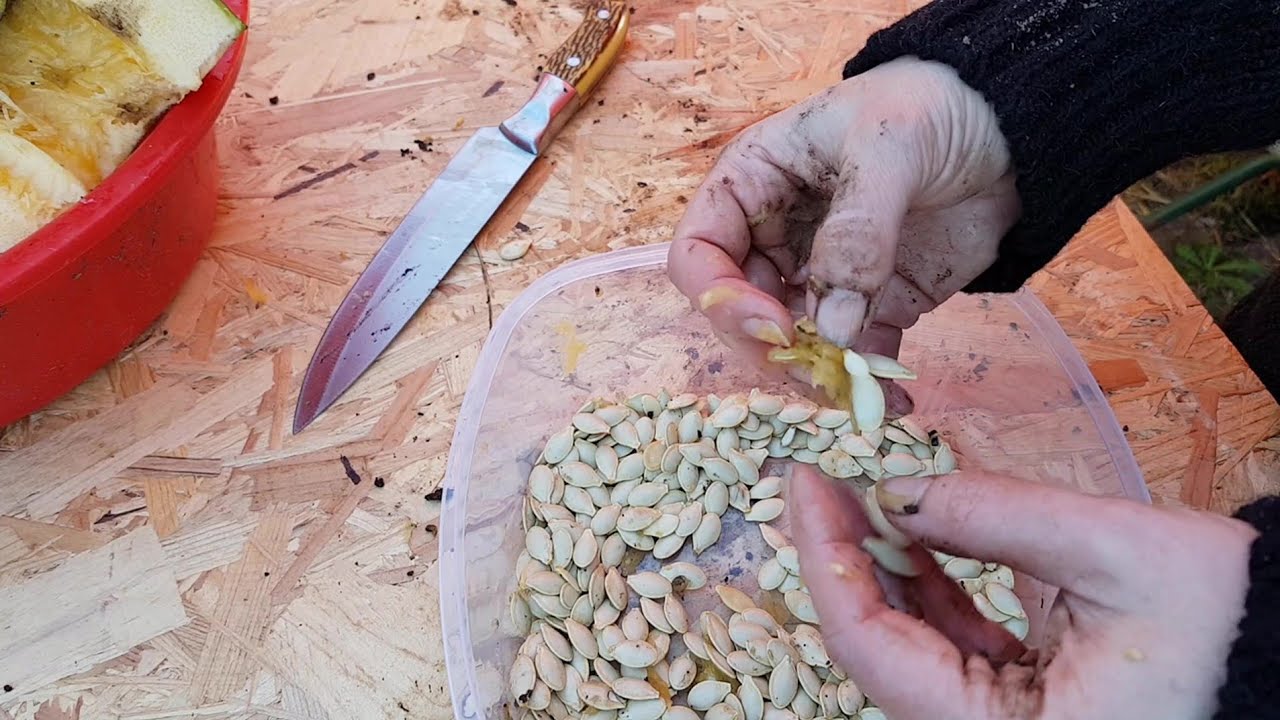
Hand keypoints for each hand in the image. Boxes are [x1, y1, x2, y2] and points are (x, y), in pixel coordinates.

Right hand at [667, 56, 1018, 362]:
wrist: (1008, 125)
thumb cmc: (929, 108)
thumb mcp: (887, 148)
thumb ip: (856, 232)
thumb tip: (830, 325)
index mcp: (752, 184)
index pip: (699, 252)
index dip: (721, 295)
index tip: (771, 324)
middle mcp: (774, 237)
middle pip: (740, 312)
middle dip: (770, 348)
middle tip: (817, 372)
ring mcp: (822, 276)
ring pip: (793, 343)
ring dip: (818, 375)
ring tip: (859, 393)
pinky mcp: (872, 304)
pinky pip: (857, 353)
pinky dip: (870, 382)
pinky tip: (896, 403)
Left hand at [789, 466, 1255, 719]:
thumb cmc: (1229, 626)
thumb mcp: (1112, 551)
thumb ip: (993, 515)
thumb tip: (897, 491)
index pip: (872, 648)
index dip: (828, 559)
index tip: (808, 481)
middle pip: (878, 647)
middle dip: (847, 555)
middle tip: (824, 477)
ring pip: (910, 644)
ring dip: (883, 566)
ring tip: (859, 493)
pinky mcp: (1017, 703)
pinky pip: (950, 644)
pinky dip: (928, 584)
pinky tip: (910, 528)